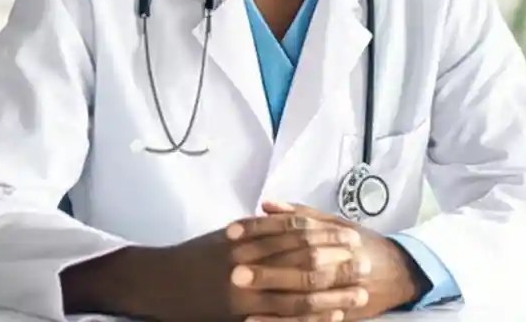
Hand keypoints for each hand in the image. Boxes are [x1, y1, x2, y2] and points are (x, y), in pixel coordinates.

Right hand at [136, 214, 371, 321]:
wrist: (160, 282)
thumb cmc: (194, 257)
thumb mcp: (224, 234)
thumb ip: (255, 229)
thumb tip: (282, 214)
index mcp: (246, 238)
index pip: (295, 232)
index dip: (326, 233)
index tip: (349, 234)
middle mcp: (249, 263)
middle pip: (303, 260)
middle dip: (337, 262)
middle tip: (365, 261)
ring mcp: (247, 292)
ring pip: (300, 292)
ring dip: (333, 292)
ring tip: (359, 293)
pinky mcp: (243, 315)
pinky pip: (284, 317)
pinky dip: (310, 316)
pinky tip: (331, 316)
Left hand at [238, 202, 428, 319]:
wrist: (401, 273)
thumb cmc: (363, 244)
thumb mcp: (337, 223)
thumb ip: (302, 216)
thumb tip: (267, 204)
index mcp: (338, 238)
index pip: (297, 234)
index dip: (264, 233)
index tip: (234, 234)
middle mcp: (341, 265)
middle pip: (302, 268)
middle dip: (268, 271)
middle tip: (234, 271)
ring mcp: (341, 294)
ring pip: (304, 300)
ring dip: (269, 301)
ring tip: (238, 301)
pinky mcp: (340, 316)